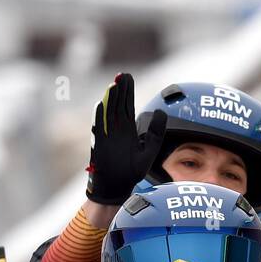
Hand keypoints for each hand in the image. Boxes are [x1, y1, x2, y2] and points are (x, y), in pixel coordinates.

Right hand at [84, 73, 167, 205]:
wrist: (118, 186)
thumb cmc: (132, 171)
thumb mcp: (149, 150)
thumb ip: (156, 132)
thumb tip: (161, 112)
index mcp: (128, 129)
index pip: (127, 105)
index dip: (127, 91)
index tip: (128, 76)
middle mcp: (116, 129)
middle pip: (118, 105)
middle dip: (120, 90)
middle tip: (122, 74)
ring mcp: (108, 135)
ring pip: (109, 112)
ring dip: (111, 99)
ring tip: (114, 84)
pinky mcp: (100, 144)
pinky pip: (99, 127)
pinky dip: (100, 115)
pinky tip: (102, 103)